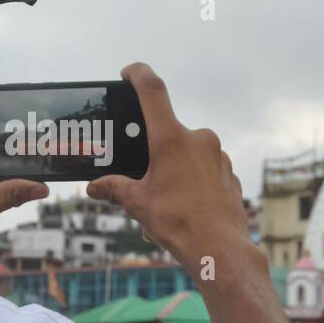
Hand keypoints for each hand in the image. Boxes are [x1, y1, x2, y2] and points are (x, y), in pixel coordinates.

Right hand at [87, 63, 252, 268]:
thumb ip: (114, 188)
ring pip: (186, 152)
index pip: (152, 91)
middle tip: (142, 171)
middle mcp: (198, 139)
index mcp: (171, 139)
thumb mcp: (138, 204)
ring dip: (172, 167)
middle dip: (152, 149)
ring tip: (162, 199)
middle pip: (167, 132)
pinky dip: (190, 179)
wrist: (220, 250)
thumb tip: (95, 186)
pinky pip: (203, 168)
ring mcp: (217, 155)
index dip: (138, 74)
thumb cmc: (178, 223)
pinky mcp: (228, 172)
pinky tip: (183, 205)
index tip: (128, 72)